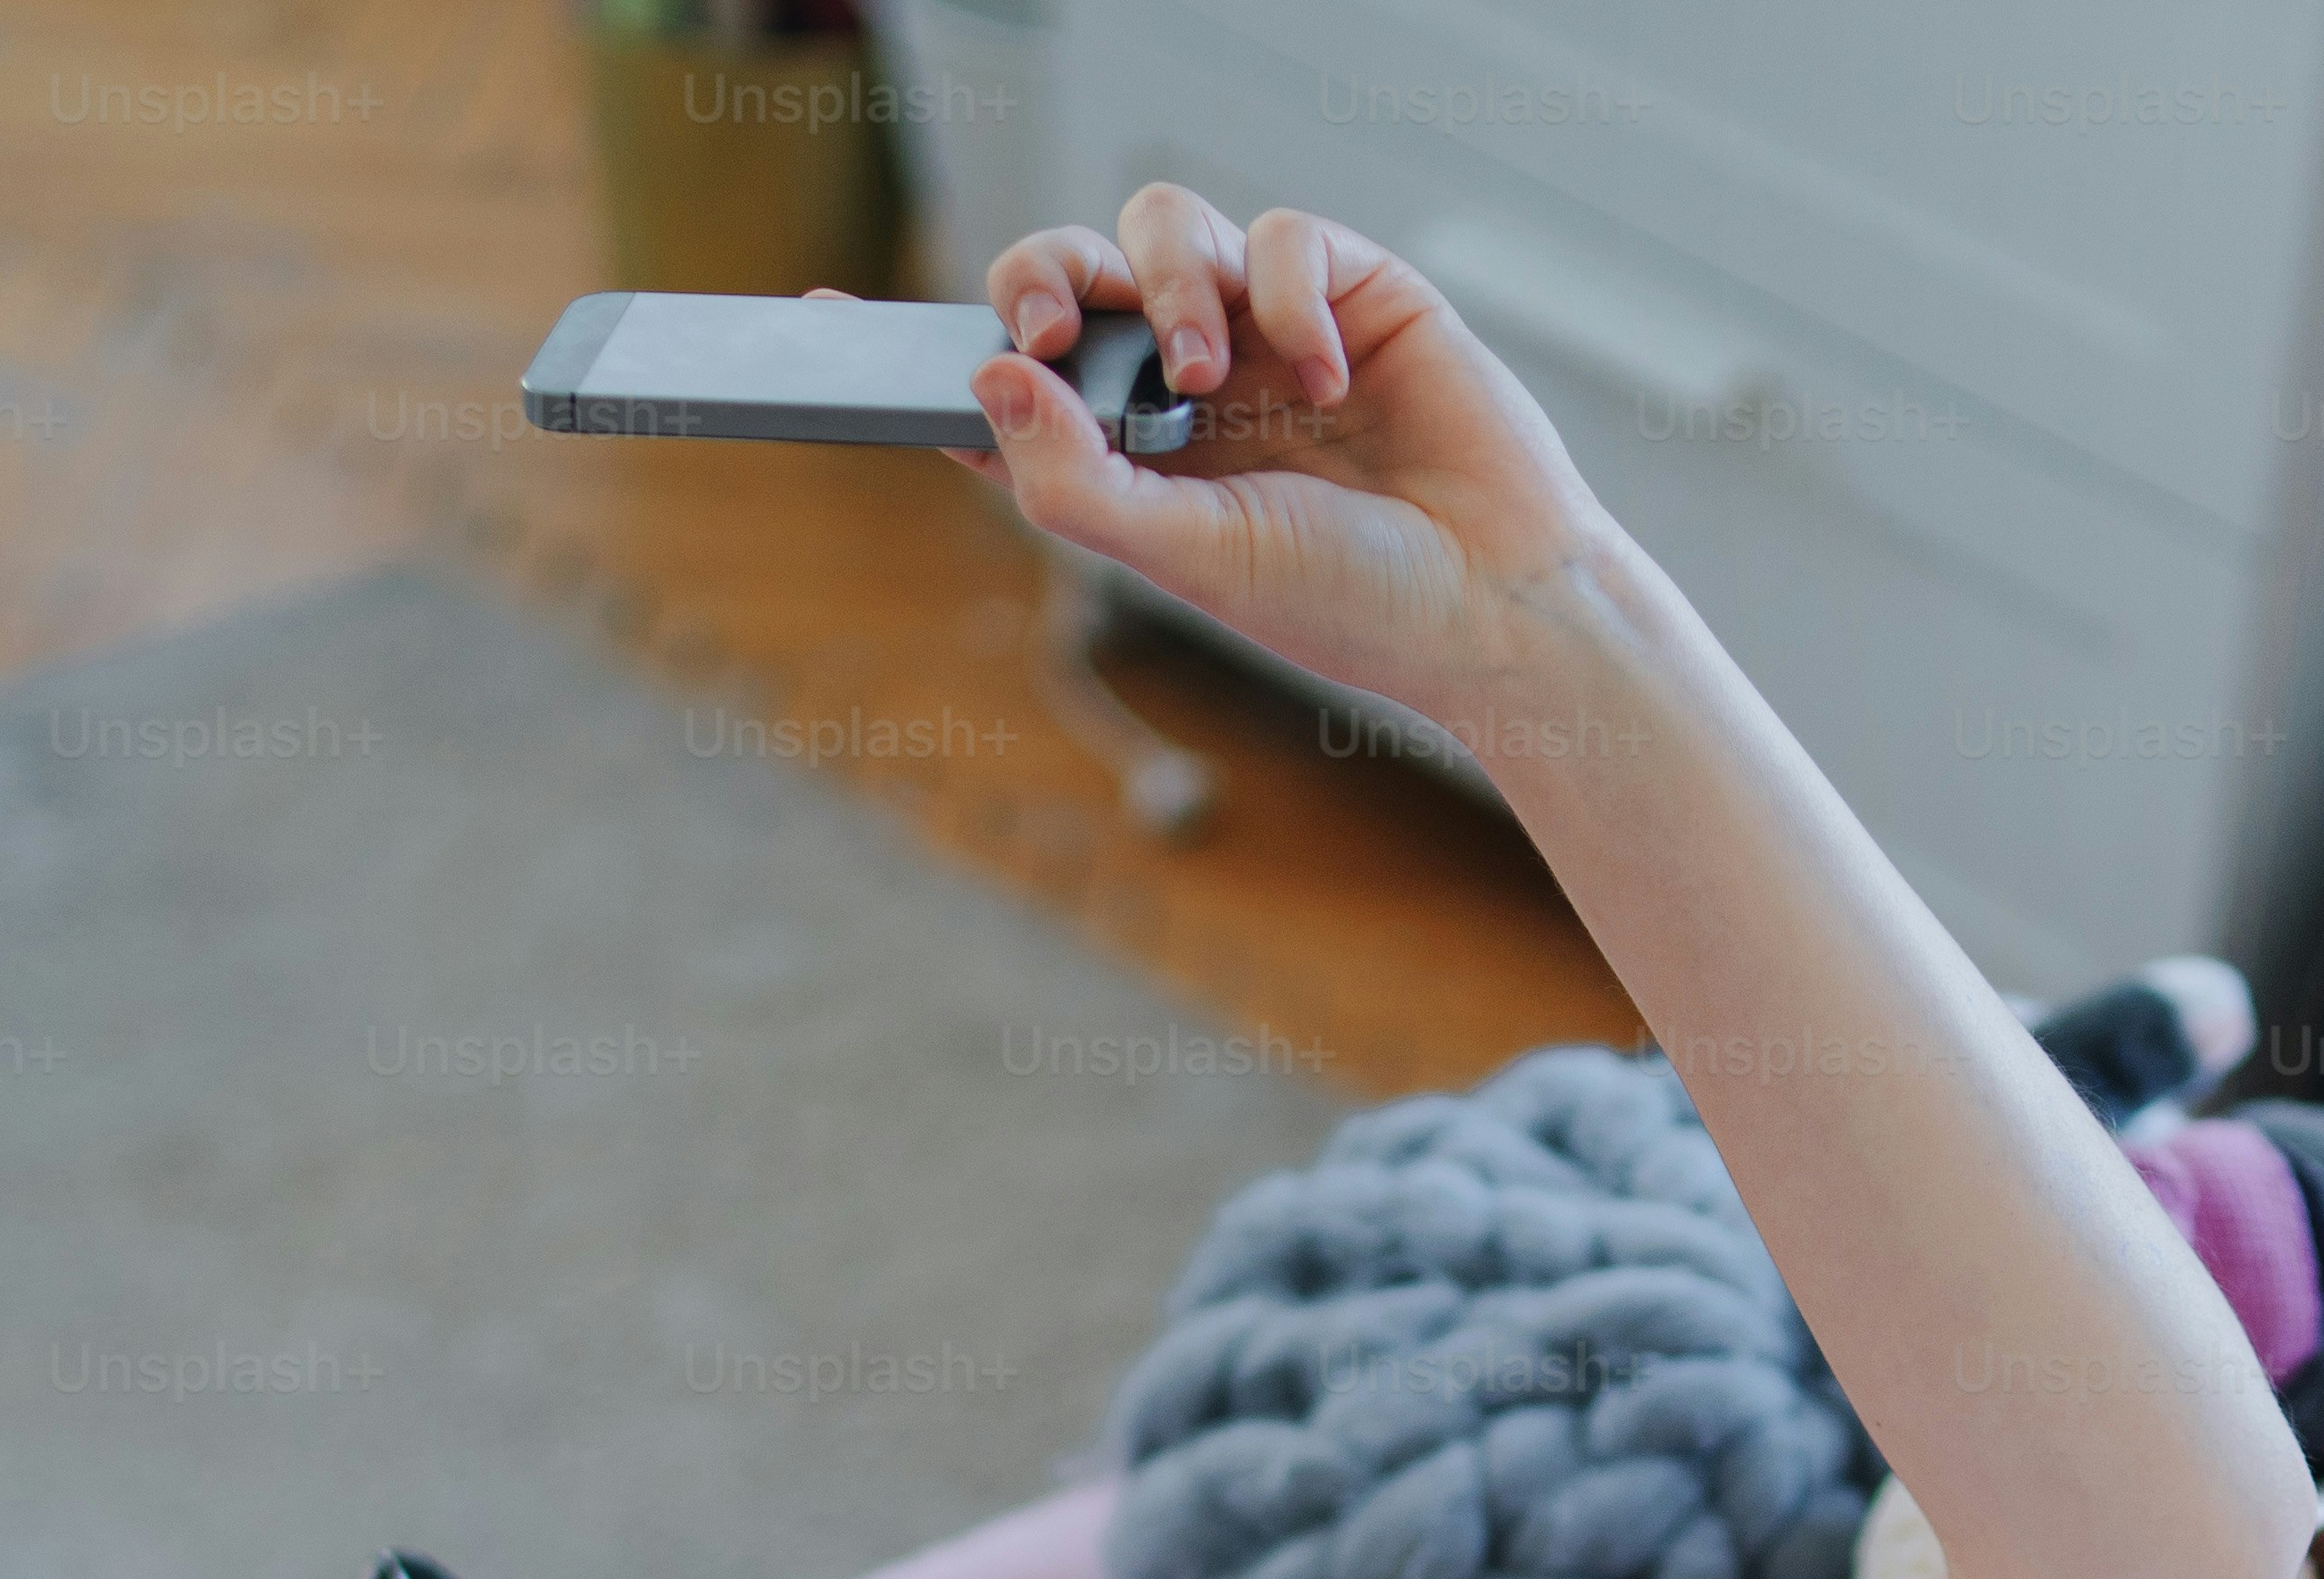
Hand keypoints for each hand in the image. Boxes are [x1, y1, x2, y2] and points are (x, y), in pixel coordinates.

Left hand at [949, 193, 1630, 718]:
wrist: (1502, 604)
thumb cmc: (1351, 604)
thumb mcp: (1191, 561)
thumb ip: (1075, 479)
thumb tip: (988, 375)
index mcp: (1131, 454)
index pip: (1004, 380)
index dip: (916, 347)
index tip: (821, 316)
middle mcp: (1183, 383)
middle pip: (1066, 272)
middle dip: (1040, 282)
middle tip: (1052, 335)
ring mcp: (1262, 330)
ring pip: (1160, 228)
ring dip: (1167, 288)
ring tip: (1213, 379)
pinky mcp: (1346, 290)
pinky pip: (1279, 235)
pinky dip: (1288, 299)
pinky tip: (1333, 383)